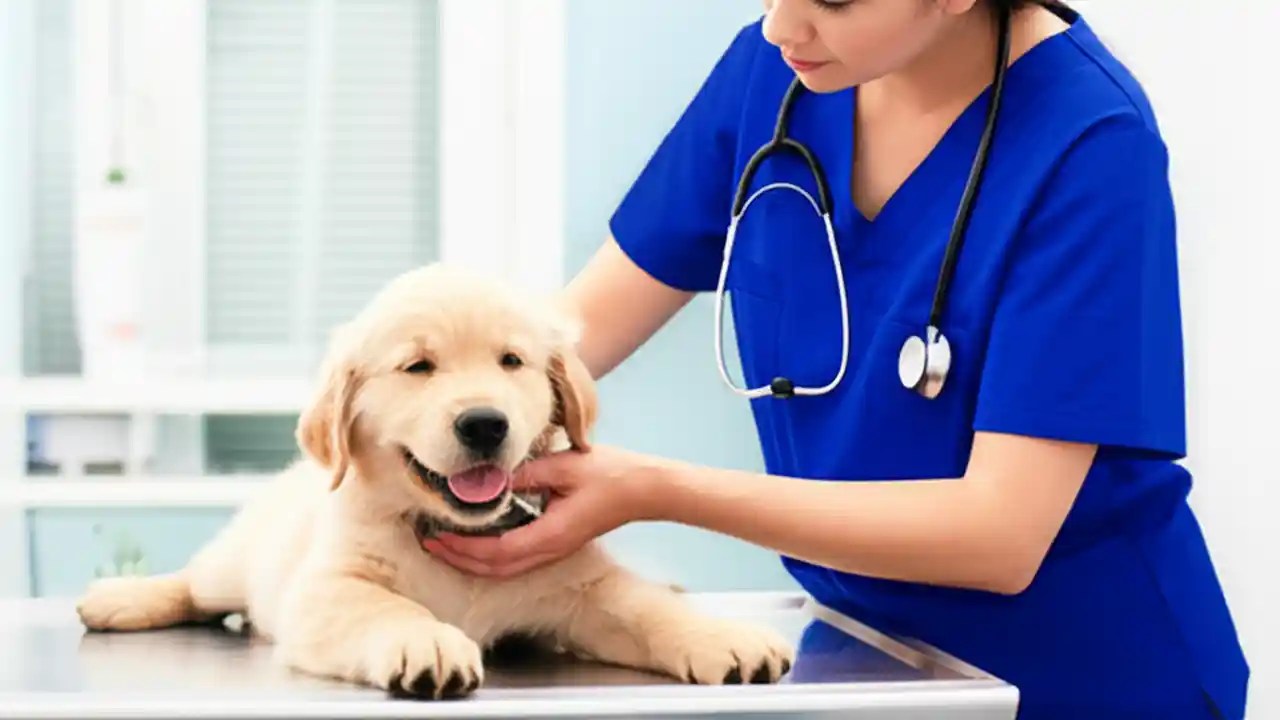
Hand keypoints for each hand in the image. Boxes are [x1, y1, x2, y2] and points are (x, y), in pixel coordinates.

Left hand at [422, 445, 668, 577]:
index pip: (496, 552)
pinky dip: (490, 555)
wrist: (644, 489)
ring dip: (472, 559)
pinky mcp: (558, 543)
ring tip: (445, 543)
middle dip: (458, 558)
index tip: (436, 534)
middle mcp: (550, 549)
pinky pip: (516, 558)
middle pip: (494, 568)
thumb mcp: (563, 466)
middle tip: (428, 541)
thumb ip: (525, 473)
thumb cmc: (610, 474)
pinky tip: (478, 539)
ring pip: (504, 568)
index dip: (462, 548)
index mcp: (550, 534)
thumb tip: (489, 477)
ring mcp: (555, 549)